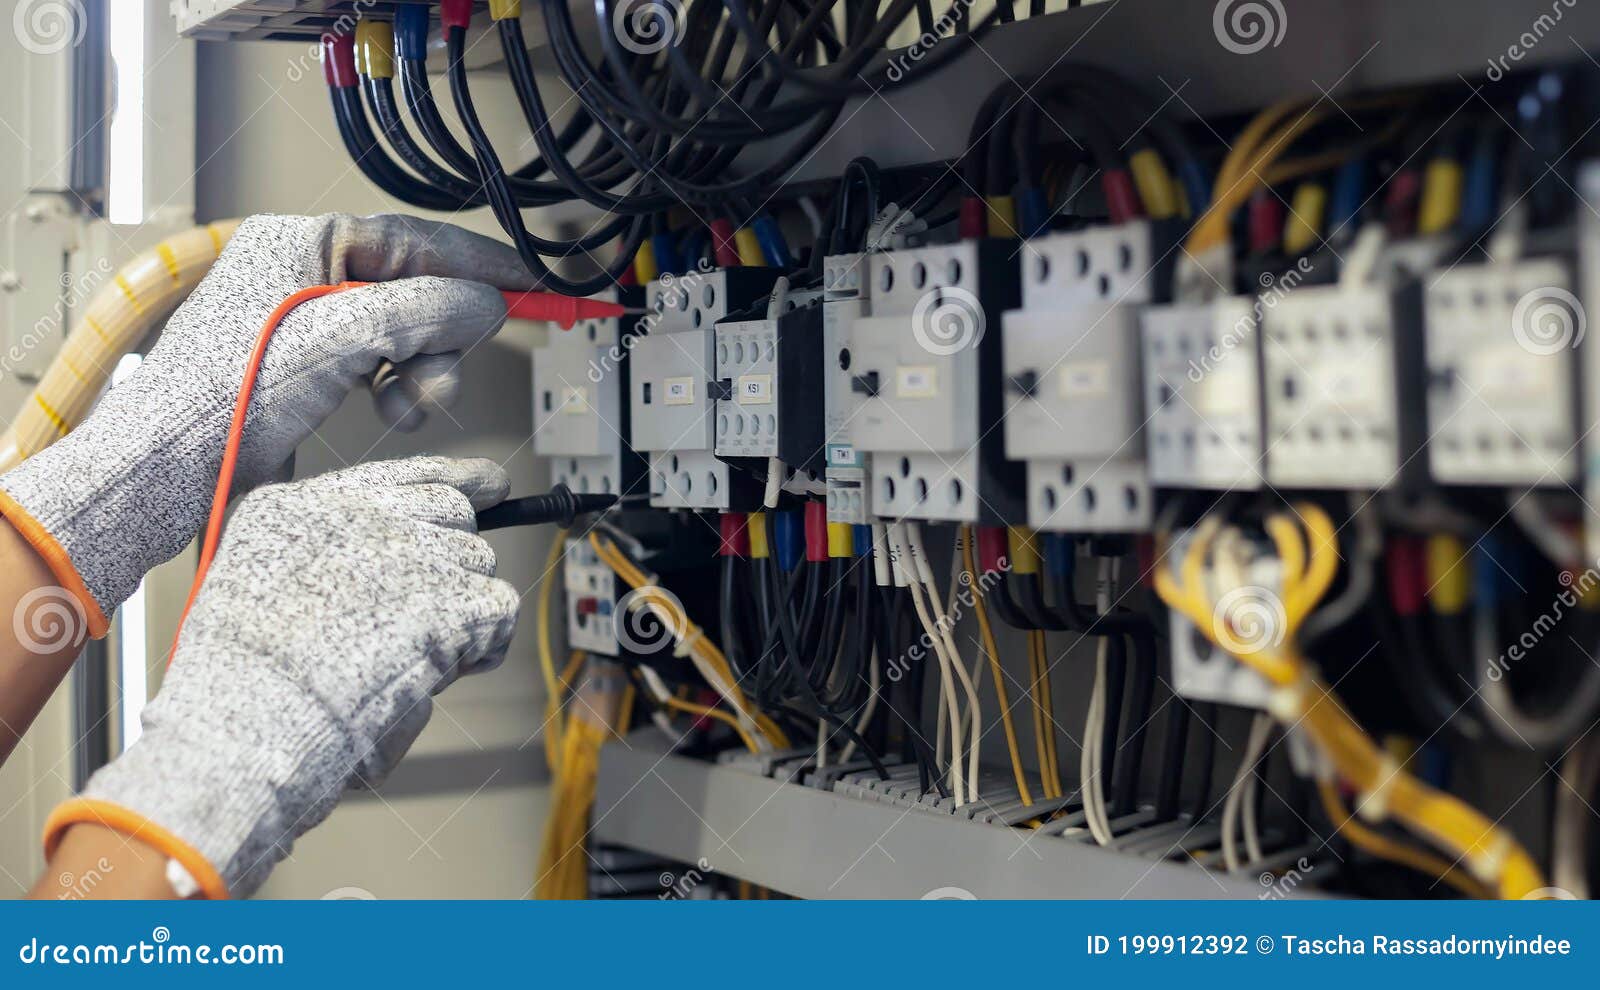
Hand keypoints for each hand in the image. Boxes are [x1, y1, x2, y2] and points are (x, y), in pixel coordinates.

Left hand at [0, 213, 532, 633]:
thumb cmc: (229, 393)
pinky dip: (400, 389)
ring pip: (409, 333)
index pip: (417, 240)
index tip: (531, 284)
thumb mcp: (344, 337)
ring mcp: (309, 321)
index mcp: (304, 242)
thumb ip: (428, 310)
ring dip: (424, 372)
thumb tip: (486, 304)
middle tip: (436, 376)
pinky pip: (385, 364)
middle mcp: (307, 273)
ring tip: (405, 405)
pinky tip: (388, 411)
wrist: (174, 466)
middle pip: (420, 291)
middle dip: (441, 339)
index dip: (480, 265)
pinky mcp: (313, 366)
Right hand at [43, 455, 520, 898]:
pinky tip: (444, 670)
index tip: (489, 482)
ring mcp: (413, 552)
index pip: (402, 473)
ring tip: (410, 655)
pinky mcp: (453, 598)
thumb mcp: (246, 582)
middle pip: (450, 513)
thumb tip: (377, 563)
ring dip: (460, 608)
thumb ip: (313, 556)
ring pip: (476, 562)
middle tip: (440, 603)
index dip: (457, 478)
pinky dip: (485, 642)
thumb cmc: (242, 683)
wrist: (253, 723)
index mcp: (302, 505)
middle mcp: (362, 514)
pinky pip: (497, 608)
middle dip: (453, 556)